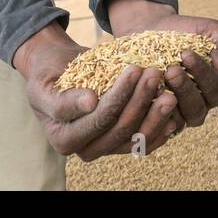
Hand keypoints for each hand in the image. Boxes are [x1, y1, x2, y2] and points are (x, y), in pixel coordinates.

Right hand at [12, 23, 182, 159]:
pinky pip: (143, 142)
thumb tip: (90, 103)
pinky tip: (173, 112)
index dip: (119, 95)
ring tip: (169, 90)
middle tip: (155, 72)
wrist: (57, 72)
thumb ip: (63, 100)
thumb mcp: (44, 85)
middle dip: (141, 100)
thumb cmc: (48, 75)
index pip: (99, 119)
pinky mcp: (120, 142)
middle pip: (121, 130)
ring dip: (156, 115)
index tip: (134, 68)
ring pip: (136, 138)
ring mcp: (105, 147)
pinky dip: (159, 128)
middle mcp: (85, 149)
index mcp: (64, 139)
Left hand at [107, 0, 217, 130]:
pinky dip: (151, 110)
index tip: (186, 54)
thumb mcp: (209, 30)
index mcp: (214, 89)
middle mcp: (197, 106)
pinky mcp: (153, 116)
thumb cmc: (184, 31)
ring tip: (158, 81)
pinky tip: (144, 92)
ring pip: (178, 119)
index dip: (204, 74)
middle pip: (198, 109)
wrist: (151, 29)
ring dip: (170, 101)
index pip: (216, 90)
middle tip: (172, 70)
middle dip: (186, 89)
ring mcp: (175, 115)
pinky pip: (155, 123)